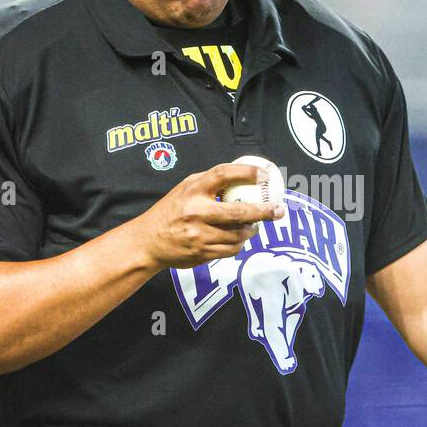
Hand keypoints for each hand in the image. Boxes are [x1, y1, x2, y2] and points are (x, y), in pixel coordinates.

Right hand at [131, 163, 284, 269]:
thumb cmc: (170, 211)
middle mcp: (196, 212)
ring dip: (251, 230)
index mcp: (193, 190)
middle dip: (264, 211)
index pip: (224, 175)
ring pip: (238, 235)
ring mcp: (199, 235)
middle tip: (279, 210)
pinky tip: (240, 238)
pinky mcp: (202, 253)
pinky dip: (239, 244)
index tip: (265, 175)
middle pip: (239, 212)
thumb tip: (243, 175)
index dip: (247, 173)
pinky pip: (231, 250)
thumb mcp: (184, 189)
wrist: (148, 242)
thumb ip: (209, 182)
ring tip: (255, 225)